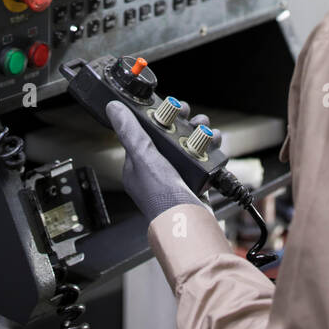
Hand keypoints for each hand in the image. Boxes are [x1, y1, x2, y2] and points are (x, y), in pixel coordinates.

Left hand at [106, 100, 221, 224]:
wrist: (189, 222)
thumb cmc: (162, 197)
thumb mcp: (143, 156)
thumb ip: (130, 131)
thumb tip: (114, 109)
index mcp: (138, 165)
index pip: (145, 132)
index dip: (158, 117)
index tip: (170, 106)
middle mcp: (156, 170)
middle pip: (169, 136)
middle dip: (183, 122)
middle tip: (191, 115)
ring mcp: (176, 175)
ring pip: (188, 144)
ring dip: (199, 132)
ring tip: (206, 128)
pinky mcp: (194, 181)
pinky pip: (202, 158)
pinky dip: (210, 148)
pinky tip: (214, 142)